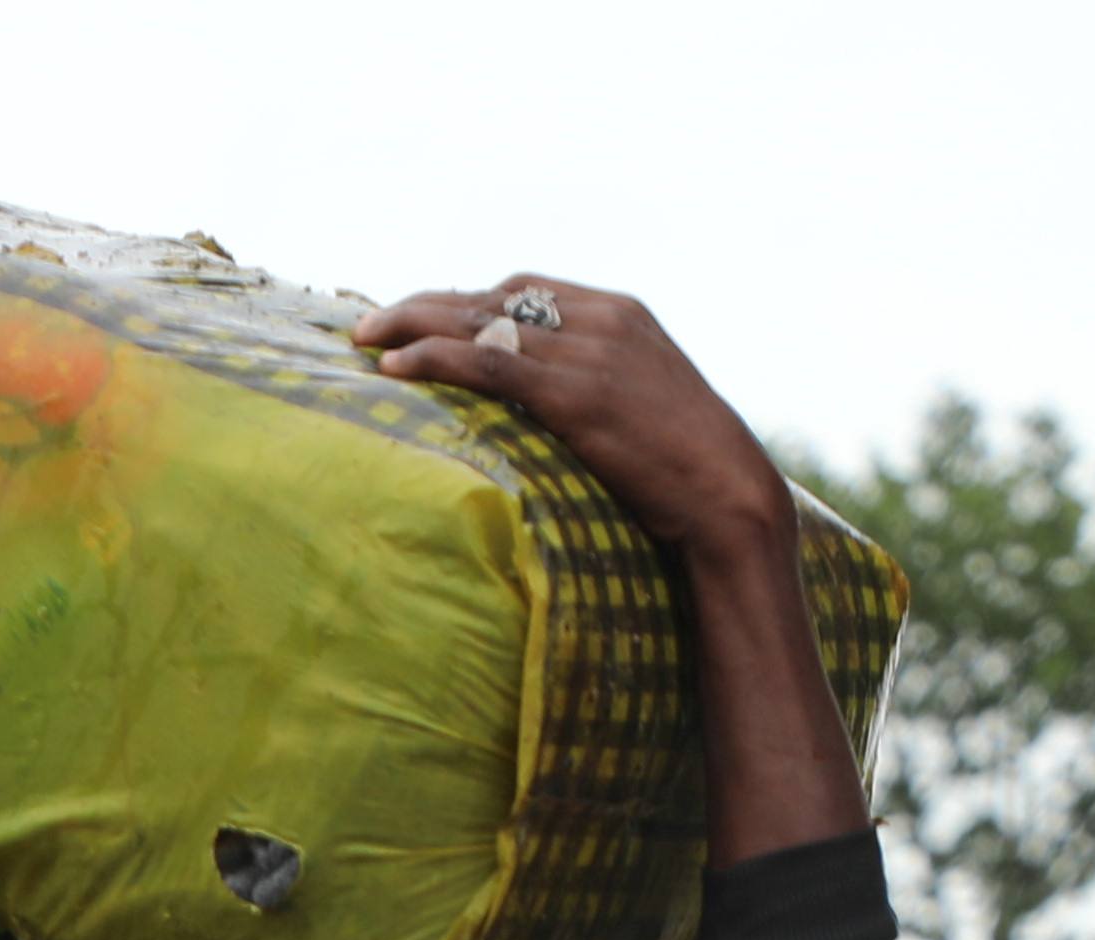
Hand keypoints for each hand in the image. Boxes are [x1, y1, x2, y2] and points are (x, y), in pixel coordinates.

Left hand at [355, 270, 863, 862]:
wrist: (730, 497)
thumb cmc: (684, 474)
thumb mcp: (639, 410)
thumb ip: (592, 390)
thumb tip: (538, 412)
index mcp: (621, 313)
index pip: (524, 288)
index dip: (466, 302)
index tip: (423, 320)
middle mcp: (604, 318)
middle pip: (493, 296)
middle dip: (427, 306)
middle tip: (373, 324)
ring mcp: (592, 351)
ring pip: (482, 321)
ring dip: (414, 324)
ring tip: (364, 340)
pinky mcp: (578, 392)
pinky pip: (490, 361)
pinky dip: (436, 358)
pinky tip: (395, 368)